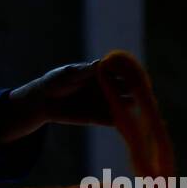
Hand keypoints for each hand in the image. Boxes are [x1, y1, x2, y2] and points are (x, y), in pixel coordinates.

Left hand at [0, 61, 132, 141]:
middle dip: (134, 90)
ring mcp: (103, 103)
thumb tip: (99, 63)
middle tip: (143, 93)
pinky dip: (118, 121)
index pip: (121, 72)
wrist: (43, 101)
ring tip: (139, 109)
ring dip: (129, 107)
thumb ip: (83, 71)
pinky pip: (110, 120)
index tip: (137, 75)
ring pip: (121, 105)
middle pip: (126, 88)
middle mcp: (107, 87)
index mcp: (102, 73)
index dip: (130, 73)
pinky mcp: (97, 118)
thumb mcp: (68, 74)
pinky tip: (127, 124)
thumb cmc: (56, 81)